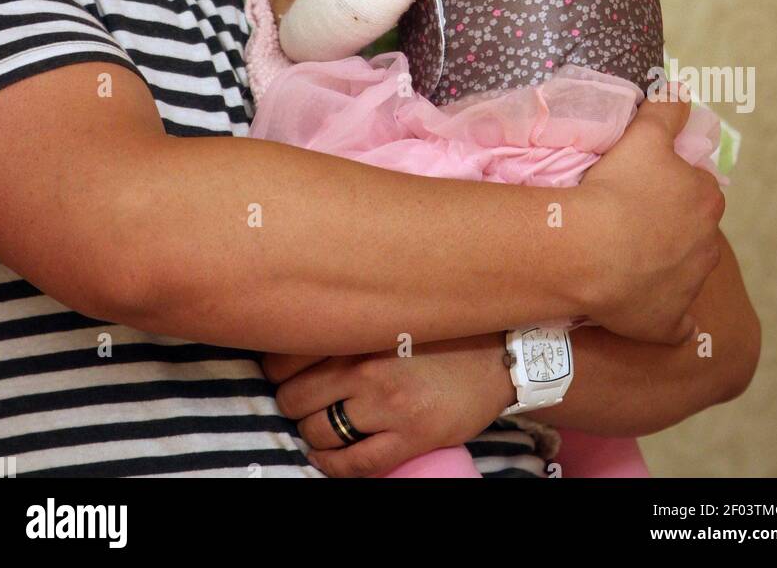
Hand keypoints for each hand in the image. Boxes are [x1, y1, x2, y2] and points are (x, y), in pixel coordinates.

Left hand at [262, 335, 512, 477]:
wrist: (498, 355)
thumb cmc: (440, 330)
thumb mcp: (390, 311)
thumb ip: (349, 321)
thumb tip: (297, 331)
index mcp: (360, 329)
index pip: (285, 357)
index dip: (277, 370)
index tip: (286, 373)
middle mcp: (367, 365)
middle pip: (294, 399)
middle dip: (292, 404)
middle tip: (303, 401)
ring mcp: (387, 405)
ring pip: (317, 432)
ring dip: (310, 434)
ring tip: (317, 426)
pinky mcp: (410, 438)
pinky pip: (351, 465)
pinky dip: (329, 465)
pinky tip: (326, 456)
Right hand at [578, 86, 724, 344]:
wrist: (589, 251)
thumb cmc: (618, 188)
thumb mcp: (644, 136)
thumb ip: (665, 111)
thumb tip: (680, 89)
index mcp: (706, 199)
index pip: (696, 187)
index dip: (670, 185)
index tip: (642, 187)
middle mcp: (708, 246)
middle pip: (692, 231)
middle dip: (669, 227)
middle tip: (628, 220)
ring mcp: (689, 289)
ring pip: (681, 273)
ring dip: (661, 266)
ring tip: (621, 256)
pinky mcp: (668, 324)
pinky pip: (669, 320)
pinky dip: (658, 313)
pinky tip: (635, 303)